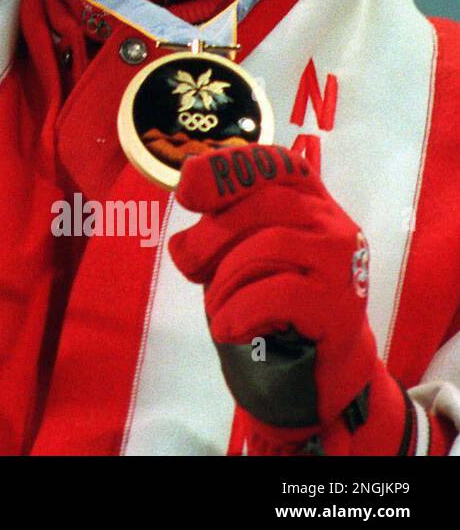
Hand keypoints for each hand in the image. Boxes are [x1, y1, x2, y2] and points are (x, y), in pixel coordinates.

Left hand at [168, 144, 405, 451]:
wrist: (317, 366)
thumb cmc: (271, 297)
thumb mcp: (241, 250)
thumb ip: (222, 222)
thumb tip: (186, 199)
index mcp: (309, 200)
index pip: (276, 163)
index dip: (229, 166)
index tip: (187, 190)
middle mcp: (333, 223)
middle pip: (265, 204)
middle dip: (212, 234)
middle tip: (186, 264)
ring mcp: (343, 262)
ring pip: (269, 246)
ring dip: (224, 280)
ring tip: (213, 306)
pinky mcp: (341, 305)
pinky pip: (278, 294)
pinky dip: (239, 312)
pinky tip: (226, 329)